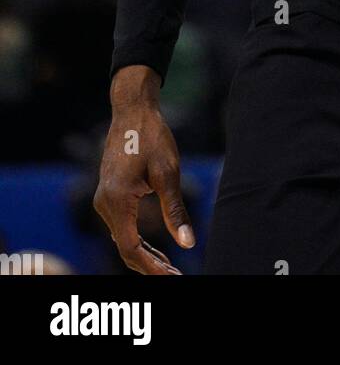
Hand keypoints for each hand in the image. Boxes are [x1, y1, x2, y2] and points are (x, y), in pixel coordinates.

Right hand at [93, 65, 193, 274]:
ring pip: (122, 238)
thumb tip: (189, 243)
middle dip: (149, 266)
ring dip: (144, 255)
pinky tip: (155, 249)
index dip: (151, 267)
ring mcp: (103, 199)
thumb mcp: (168, 173)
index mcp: (117, 200)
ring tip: (170, 267)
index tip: (172, 276)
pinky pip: (121, 226)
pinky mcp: (108, 194)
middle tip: (176, 276)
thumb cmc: (152, 136)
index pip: (130, 248)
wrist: (132, 110)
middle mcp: (104, 203)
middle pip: (124, 247)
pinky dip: (136, 240)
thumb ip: (176, 211)